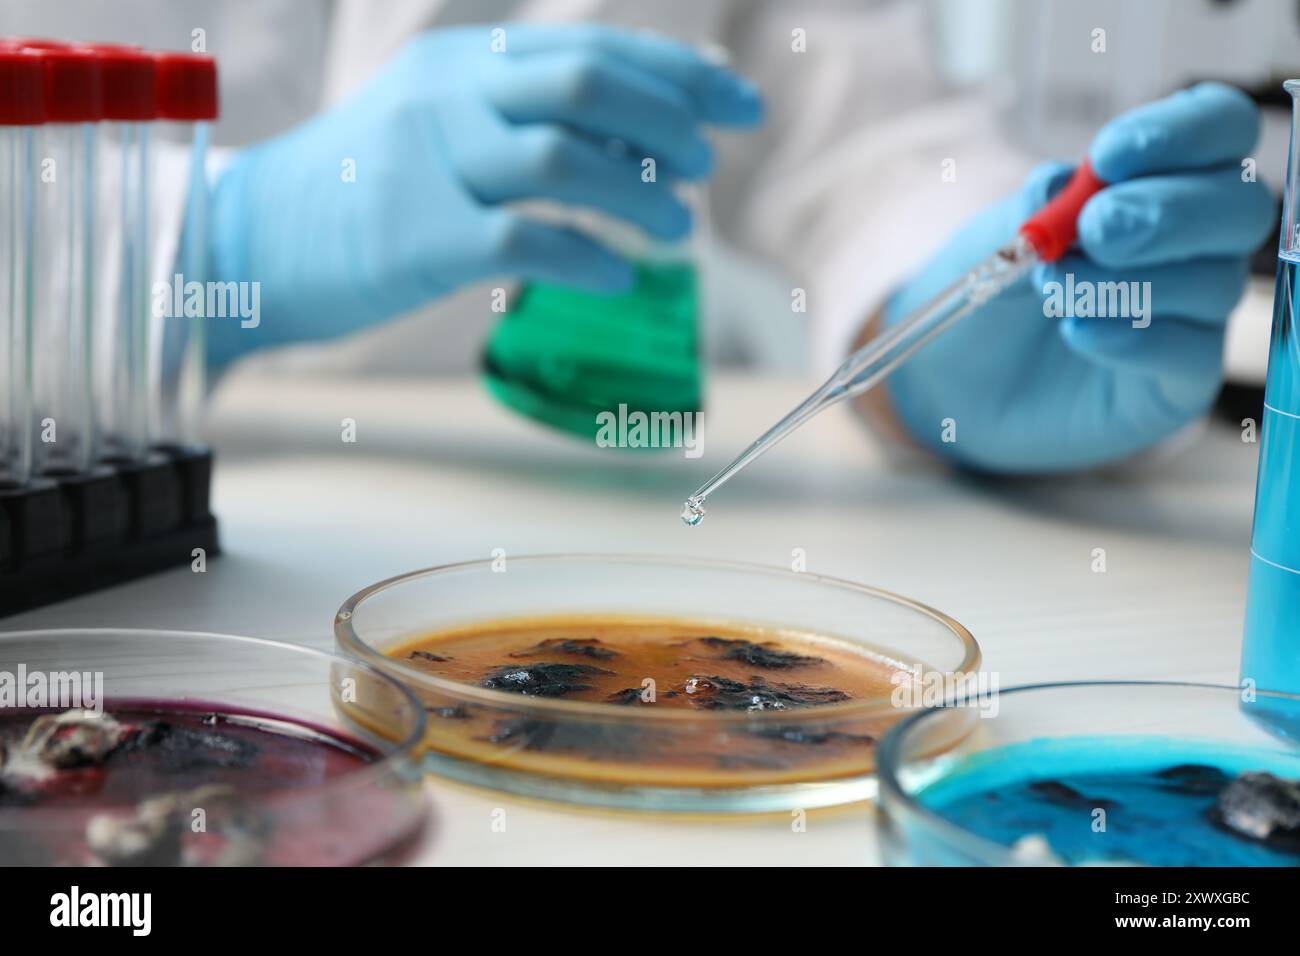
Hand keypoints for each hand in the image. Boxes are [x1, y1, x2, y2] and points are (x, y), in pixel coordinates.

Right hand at [207, 24, 761, 366]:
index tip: (739, 106)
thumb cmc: (367, 195)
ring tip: (678, 229)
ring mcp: (430, 162)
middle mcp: (450, 96)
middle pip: (586, 84)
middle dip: (668, 121)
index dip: (679, 73)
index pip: (594, 46)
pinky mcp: (418, 236)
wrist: (254, 243)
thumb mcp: (441, 128)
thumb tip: (641, 144)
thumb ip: (525, 122)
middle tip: (707, 166)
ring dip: (640, 194)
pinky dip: (587, 257)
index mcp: (465, 62)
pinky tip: (619, 276)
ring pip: (563, 158)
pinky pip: (525, 239)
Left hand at [881, 83, 1273, 471]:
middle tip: (1096, 231)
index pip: (1219, 128)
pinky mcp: (1178, 380)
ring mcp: (1194, 313)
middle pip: (1240, 207)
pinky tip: (1077, 333)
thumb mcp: (998, 238)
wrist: (949, 379)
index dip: (1183, 131)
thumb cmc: (989, 292)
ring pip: (1215, 283)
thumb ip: (1041, 204)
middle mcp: (1194, 243)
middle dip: (1168, 212)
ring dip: (1128, 281)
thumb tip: (1074, 179)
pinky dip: (1134, 339)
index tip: (1109, 156)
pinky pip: (1192, 353)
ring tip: (1053, 288)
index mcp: (1160, 179)